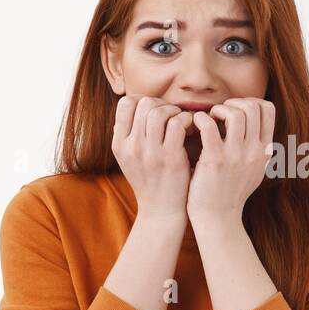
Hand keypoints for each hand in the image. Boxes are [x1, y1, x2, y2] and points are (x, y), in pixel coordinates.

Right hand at [110, 95, 195, 222]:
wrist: (161, 210)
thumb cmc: (149, 180)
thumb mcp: (128, 159)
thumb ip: (128, 134)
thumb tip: (132, 105)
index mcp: (119, 144)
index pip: (125, 104)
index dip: (142, 100)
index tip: (153, 110)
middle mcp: (131, 147)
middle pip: (143, 103)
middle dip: (160, 103)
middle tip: (170, 114)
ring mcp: (149, 153)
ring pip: (158, 111)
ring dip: (173, 110)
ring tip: (179, 120)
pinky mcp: (170, 157)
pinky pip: (177, 123)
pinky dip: (186, 120)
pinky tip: (189, 128)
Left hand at [186, 98, 275, 230]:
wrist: (218, 219)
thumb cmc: (230, 193)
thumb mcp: (254, 171)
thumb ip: (257, 151)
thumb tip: (258, 131)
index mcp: (264, 150)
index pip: (268, 110)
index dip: (249, 101)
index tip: (233, 110)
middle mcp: (254, 151)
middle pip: (253, 107)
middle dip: (233, 102)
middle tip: (218, 112)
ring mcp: (236, 156)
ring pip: (236, 114)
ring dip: (219, 109)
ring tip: (208, 118)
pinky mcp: (215, 161)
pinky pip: (210, 127)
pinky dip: (201, 119)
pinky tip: (196, 125)